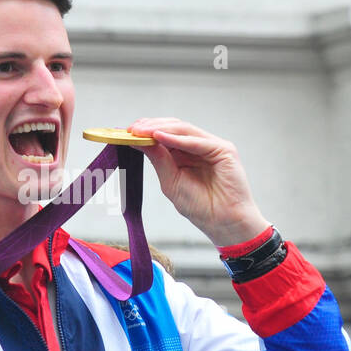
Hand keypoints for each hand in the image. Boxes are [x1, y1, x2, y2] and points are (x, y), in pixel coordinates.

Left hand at [128, 118, 270, 246]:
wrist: (223, 223)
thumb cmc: (200, 207)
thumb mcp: (170, 181)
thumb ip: (158, 159)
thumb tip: (138, 141)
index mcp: (185, 154)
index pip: (164, 135)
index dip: (146, 132)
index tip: (126, 132)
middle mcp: (199, 146)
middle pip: (173, 128)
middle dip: (151, 127)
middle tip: (132, 129)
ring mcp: (212, 146)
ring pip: (184, 129)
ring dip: (161, 129)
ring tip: (142, 131)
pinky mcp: (224, 150)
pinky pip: (197, 141)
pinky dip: (177, 138)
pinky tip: (159, 137)